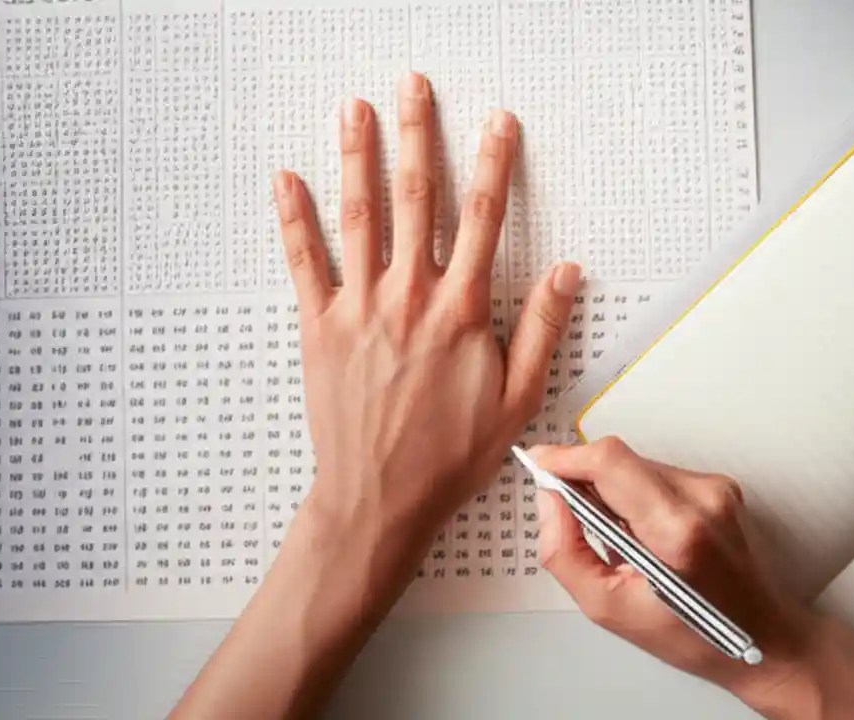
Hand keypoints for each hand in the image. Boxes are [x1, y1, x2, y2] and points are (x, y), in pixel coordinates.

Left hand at [274, 72, 579, 564]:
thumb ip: (542, 330)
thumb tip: (567, 274)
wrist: (379, 498)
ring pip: (358, 217)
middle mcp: (408, 298)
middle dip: (417, 137)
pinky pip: (304, 262)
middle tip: (414, 89)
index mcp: (460, 312)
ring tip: (355, 111)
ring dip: (356, 158)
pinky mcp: (320, 328)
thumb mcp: (517, 400)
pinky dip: (293, 219)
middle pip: (416, 200)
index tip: (497, 124)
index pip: (484, 220)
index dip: (493, 164)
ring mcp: (359, 308)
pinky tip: (286, 180)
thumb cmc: (448, 456)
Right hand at [532, 438, 812, 704]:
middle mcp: (703, 498)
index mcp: (677, 531)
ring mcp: (716, 488)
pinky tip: (645, 535)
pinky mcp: (720, 486)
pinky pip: (660, 475)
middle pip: (621, 460)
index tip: (539, 464)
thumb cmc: (696, 634)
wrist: (764, 638)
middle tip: (573, 517)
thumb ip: (566, 552)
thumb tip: (548, 501)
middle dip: (586, 479)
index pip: (610, 462)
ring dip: (615, 491)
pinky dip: (639, 497)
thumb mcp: (610, 609)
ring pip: (638, 465)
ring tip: (620, 540)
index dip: (566, 457)